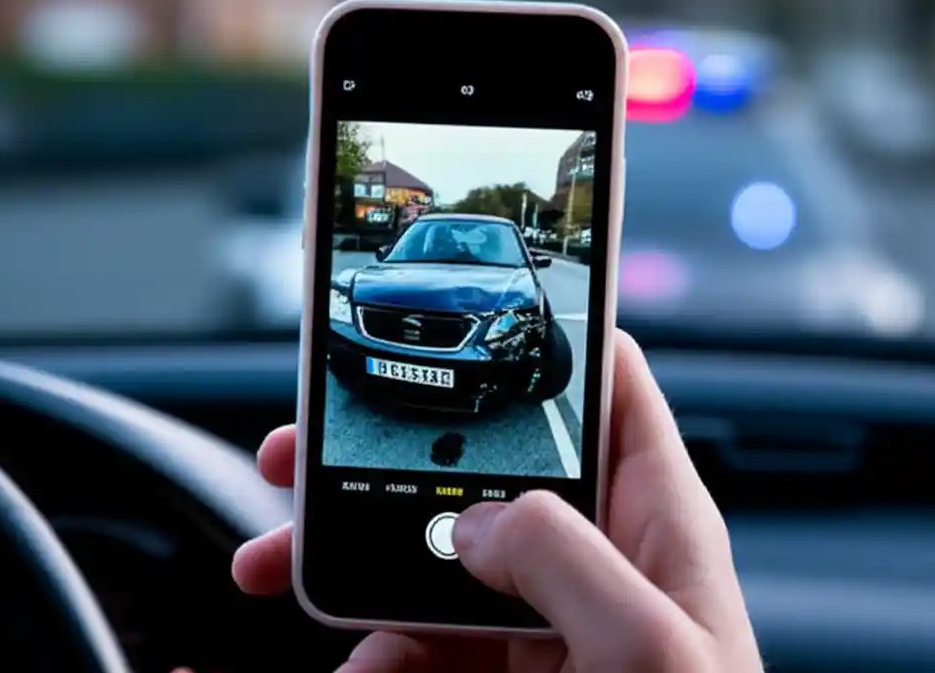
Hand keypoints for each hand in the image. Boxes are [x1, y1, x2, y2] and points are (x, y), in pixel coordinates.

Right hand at [232, 330, 762, 671]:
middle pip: (479, 467)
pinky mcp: (500, 672)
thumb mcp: (650, 650)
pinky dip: (372, 652)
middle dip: (385, 455)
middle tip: (303, 454)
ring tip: (285, 569)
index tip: (469, 299)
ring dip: (352, 561)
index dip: (547, 331)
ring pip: (428, 557)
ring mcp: (540, 621)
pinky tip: (358, 669)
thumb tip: (476, 520)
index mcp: (649, 524)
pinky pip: (416, 641)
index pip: (607, 388)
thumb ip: (566, 561)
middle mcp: (590, 560)